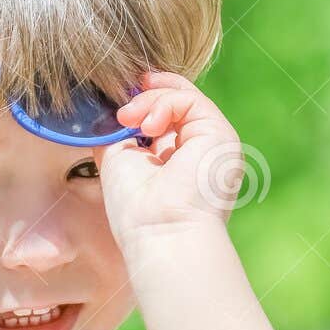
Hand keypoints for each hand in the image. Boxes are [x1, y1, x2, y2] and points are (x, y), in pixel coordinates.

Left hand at [96, 68, 245, 246]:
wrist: (160, 233)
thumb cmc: (136, 211)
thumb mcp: (117, 160)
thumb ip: (117, 132)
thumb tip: (109, 108)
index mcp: (179, 160)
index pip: (167, 117)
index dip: (145, 102)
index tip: (120, 107)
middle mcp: (199, 151)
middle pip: (177, 102)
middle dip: (145, 97)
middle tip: (122, 114)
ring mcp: (212, 142)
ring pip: (183, 96)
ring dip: (149, 101)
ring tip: (129, 121)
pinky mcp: (220, 134)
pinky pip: (190, 99)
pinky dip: (163, 103)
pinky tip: (146, 126)